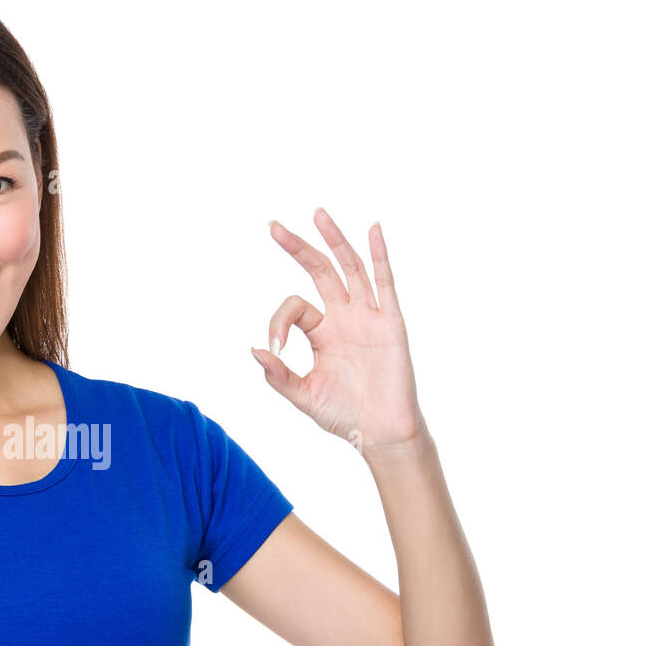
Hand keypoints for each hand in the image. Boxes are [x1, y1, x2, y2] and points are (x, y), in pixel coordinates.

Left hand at [251, 208, 424, 453]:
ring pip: (349, 268)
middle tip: (273, 227)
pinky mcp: (390, 323)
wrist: (380, 432)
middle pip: (320, 271)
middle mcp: (344, 318)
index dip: (278, 320)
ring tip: (317, 213)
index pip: (295, 307)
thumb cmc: (343, 415)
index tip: (274, 346)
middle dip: (298, 248)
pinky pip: (385, 283)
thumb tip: (255, 350)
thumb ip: (278, 376)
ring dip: (334, 240)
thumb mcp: (303, 396)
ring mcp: (368, 317)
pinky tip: (372, 229)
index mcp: (321, 333)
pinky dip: (379, 255)